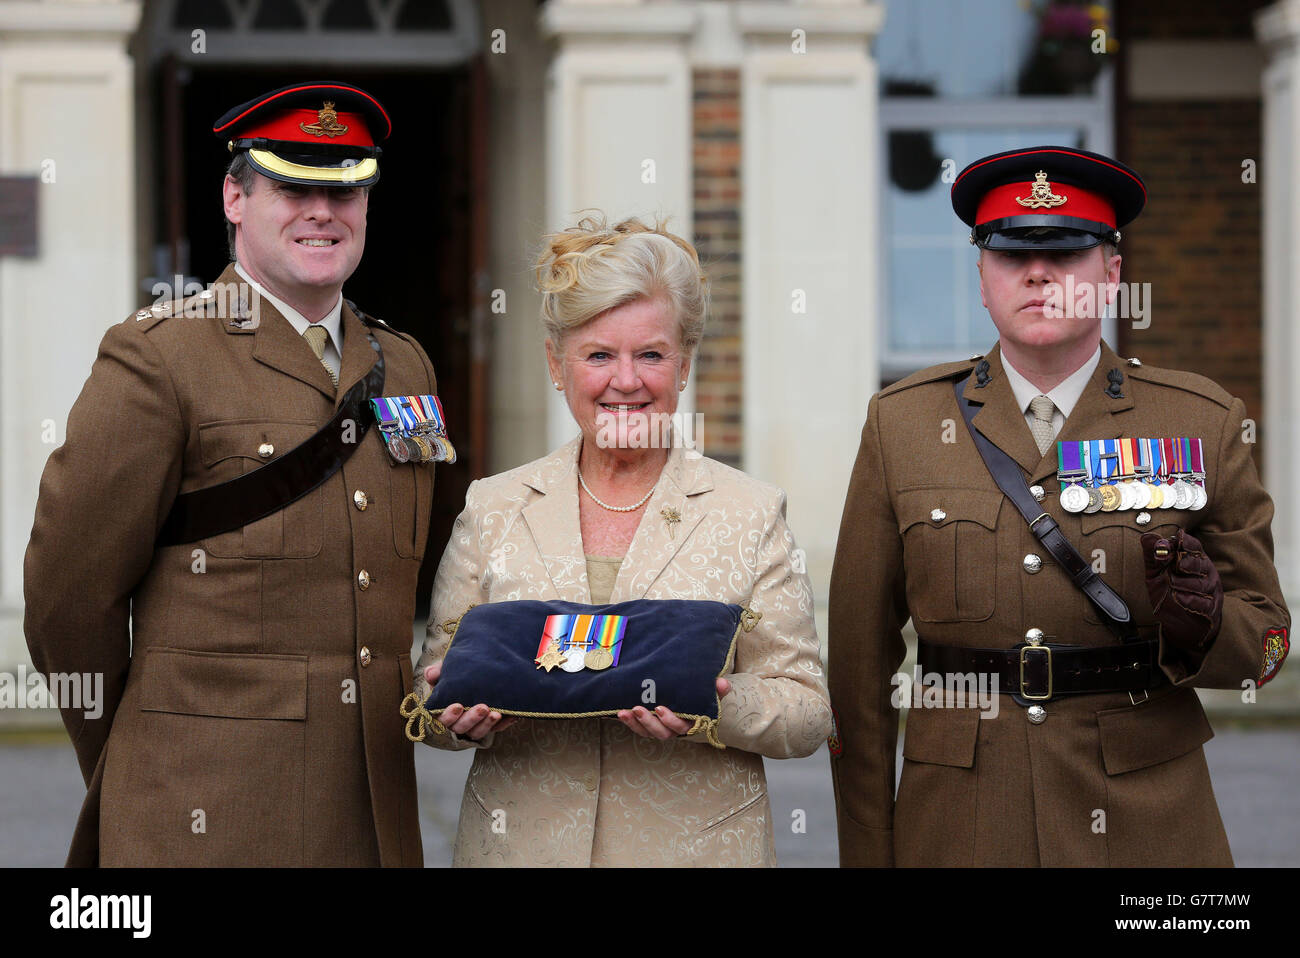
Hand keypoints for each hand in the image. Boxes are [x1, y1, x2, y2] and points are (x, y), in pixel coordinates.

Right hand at [422, 663, 516, 739]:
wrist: (472, 674)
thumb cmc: (454, 676)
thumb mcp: (445, 672)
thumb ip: (437, 672)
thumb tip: (431, 674)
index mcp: (441, 711)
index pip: (442, 720)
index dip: (449, 716)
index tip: (458, 706)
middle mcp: (456, 722)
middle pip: (461, 728)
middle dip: (472, 719)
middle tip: (483, 708)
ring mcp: (473, 725)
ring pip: (478, 732)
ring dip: (487, 724)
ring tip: (496, 713)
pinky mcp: (488, 726)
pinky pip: (496, 729)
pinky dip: (504, 724)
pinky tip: (512, 716)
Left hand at [616, 678, 731, 738]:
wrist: (690, 695)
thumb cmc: (700, 695)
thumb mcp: (710, 691)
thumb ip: (717, 689)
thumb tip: (723, 684)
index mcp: (691, 723)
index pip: (681, 727)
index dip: (670, 720)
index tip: (660, 709)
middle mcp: (674, 729)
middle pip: (662, 733)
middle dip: (649, 723)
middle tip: (639, 709)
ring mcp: (661, 728)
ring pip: (647, 732)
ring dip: (635, 723)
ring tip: (624, 712)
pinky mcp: (649, 724)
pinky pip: (638, 727)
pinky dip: (629, 722)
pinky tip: (621, 712)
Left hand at [1140, 528, 1222, 651]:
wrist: (1180, 624)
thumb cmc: (1169, 593)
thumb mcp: (1155, 574)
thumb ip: (1153, 557)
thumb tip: (1147, 536)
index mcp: (1193, 560)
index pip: (1194, 547)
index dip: (1187, 542)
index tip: (1178, 539)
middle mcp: (1205, 573)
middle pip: (1201, 563)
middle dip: (1188, 562)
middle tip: (1177, 564)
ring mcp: (1210, 591)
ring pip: (1202, 583)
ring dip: (1186, 583)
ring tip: (1172, 584)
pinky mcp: (1211, 609)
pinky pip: (1204, 603)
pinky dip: (1191, 600)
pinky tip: (1180, 598)